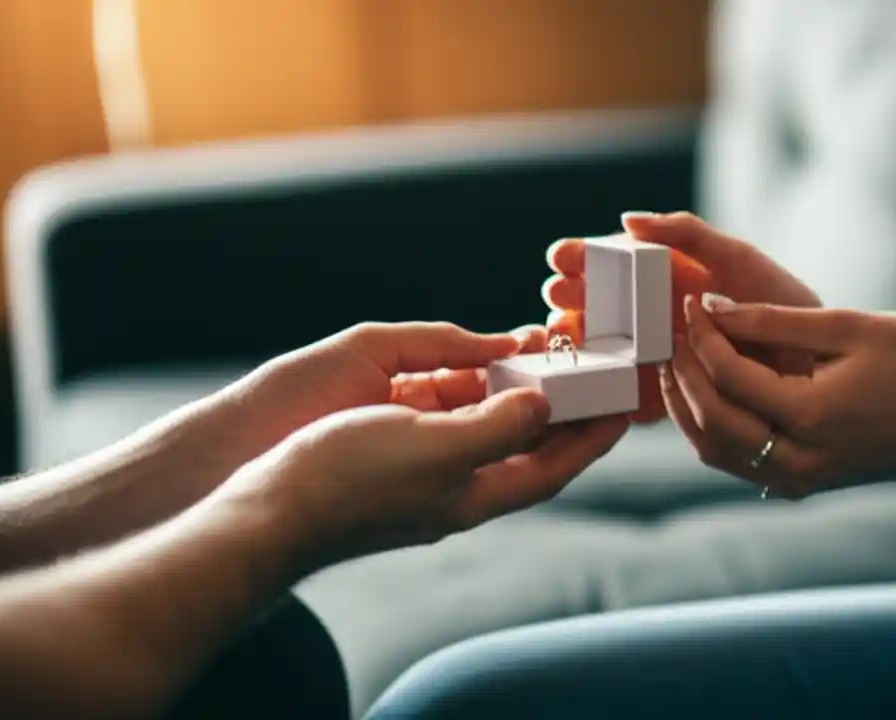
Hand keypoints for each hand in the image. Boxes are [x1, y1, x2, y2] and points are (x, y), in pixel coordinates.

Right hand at [218, 328, 628, 565]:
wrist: (267, 509)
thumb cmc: (349, 480)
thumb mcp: (437, 449)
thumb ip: (499, 427)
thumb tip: (544, 405)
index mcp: (476, 493)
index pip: (553, 468)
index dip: (593, 437)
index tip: (627, 407)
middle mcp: (457, 489)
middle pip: (527, 449)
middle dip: (563, 413)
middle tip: (593, 376)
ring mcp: (424, 477)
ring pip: (488, 431)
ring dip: (518, 397)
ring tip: (544, 360)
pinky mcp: (392, 459)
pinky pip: (452, 421)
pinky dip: (474, 394)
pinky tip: (475, 372)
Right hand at [542, 211, 819, 421]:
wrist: (812, 356)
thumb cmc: (778, 299)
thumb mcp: (735, 257)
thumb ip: (686, 233)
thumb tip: (627, 218)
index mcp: (661, 280)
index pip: (607, 266)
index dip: (580, 259)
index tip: (561, 256)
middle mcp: (651, 319)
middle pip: (595, 307)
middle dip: (571, 298)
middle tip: (557, 294)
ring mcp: (655, 360)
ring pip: (602, 352)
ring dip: (580, 343)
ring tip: (567, 333)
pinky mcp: (666, 399)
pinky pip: (628, 397)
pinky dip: (606, 391)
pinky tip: (591, 382)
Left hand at [663, 295, 895, 498]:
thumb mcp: (853, 327)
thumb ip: (776, 321)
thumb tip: (713, 308)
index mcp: (811, 416)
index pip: (728, 375)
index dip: (702, 335)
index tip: (693, 302)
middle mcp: (800, 459)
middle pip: (710, 418)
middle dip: (682, 372)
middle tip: (671, 332)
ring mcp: (802, 479)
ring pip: (716, 450)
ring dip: (688, 406)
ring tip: (678, 360)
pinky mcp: (806, 484)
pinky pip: (739, 463)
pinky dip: (713, 430)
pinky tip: (707, 394)